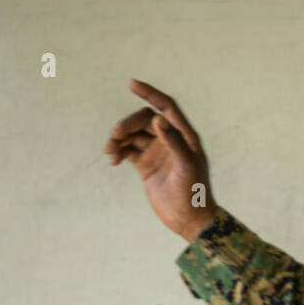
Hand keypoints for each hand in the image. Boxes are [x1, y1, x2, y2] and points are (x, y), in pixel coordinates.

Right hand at [104, 79, 216, 241]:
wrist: (188, 219)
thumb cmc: (194, 192)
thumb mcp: (186, 166)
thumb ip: (173, 141)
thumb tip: (157, 118)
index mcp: (184, 135)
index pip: (166, 107)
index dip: (151, 93)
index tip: (132, 84)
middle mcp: (169, 140)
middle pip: (145, 120)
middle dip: (128, 124)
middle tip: (116, 135)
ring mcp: (157, 152)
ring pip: (133, 135)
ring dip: (120, 138)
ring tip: (110, 150)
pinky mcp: (146, 165)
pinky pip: (128, 151)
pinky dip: (119, 151)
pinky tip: (112, 160)